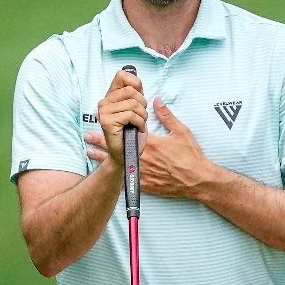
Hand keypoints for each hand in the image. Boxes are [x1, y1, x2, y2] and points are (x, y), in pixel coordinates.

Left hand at [87, 97, 218, 197]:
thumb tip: (156, 100)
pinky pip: (128, 177)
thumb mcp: (181, 131)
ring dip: (103, 158)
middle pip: (117, 149)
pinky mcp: (146, 184)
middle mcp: (143, 157)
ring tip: (89, 153)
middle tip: (87, 137)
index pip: (126, 132)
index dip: (112, 127)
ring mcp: (143, 171)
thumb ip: (166, 115)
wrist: (197, 180)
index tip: (100, 122)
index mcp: (150, 142)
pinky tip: (107, 170)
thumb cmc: (191, 156)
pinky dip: (117, 172)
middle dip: (100, 142)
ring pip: (118, 163)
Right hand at [93, 69, 147, 168]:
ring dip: (143, 116)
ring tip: (138, 124)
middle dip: (143, 104)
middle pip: (131, 91)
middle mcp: (104, 102)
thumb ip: (134, 94)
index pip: (121, 75)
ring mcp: (104, 112)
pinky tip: (136, 130)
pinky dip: (140, 123)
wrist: (125, 154)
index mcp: (110, 97)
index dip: (135, 84)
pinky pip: (131, 115)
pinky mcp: (107, 122)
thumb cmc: (131, 132)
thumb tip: (137, 80)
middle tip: (140, 116)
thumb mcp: (136, 109)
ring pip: (133, 104)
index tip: (139, 98)